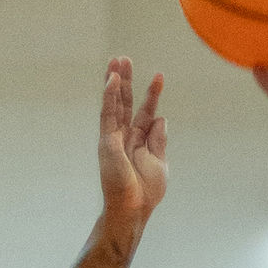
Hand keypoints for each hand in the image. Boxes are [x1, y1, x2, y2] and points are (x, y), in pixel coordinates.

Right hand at [99, 57, 166, 235]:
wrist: (134, 208)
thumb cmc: (145, 191)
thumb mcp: (159, 162)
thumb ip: (158, 140)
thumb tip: (160, 118)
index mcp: (139, 141)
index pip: (144, 112)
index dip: (151, 94)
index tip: (159, 76)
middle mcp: (124, 136)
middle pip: (125, 103)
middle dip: (126, 81)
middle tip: (125, 58)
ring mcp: (114, 137)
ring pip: (114, 104)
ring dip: (115, 82)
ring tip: (116, 61)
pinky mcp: (107, 141)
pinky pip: (107, 115)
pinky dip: (109, 96)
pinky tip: (111, 80)